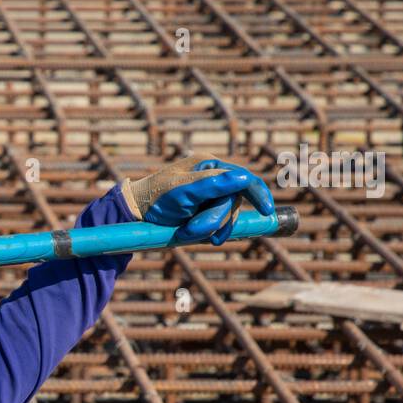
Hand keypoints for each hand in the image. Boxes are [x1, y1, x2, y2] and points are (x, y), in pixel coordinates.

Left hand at [122, 155, 274, 244]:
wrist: (135, 215)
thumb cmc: (156, 197)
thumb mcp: (183, 191)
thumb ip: (214, 184)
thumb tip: (244, 178)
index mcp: (209, 166)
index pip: (243, 179)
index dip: (258, 194)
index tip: (266, 211)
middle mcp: (213, 179)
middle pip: (233, 203)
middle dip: (216, 219)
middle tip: (191, 229)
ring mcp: (209, 197)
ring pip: (226, 217)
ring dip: (210, 228)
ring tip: (186, 232)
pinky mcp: (204, 212)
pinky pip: (218, 225)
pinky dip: (209, 233)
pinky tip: (193, 235)